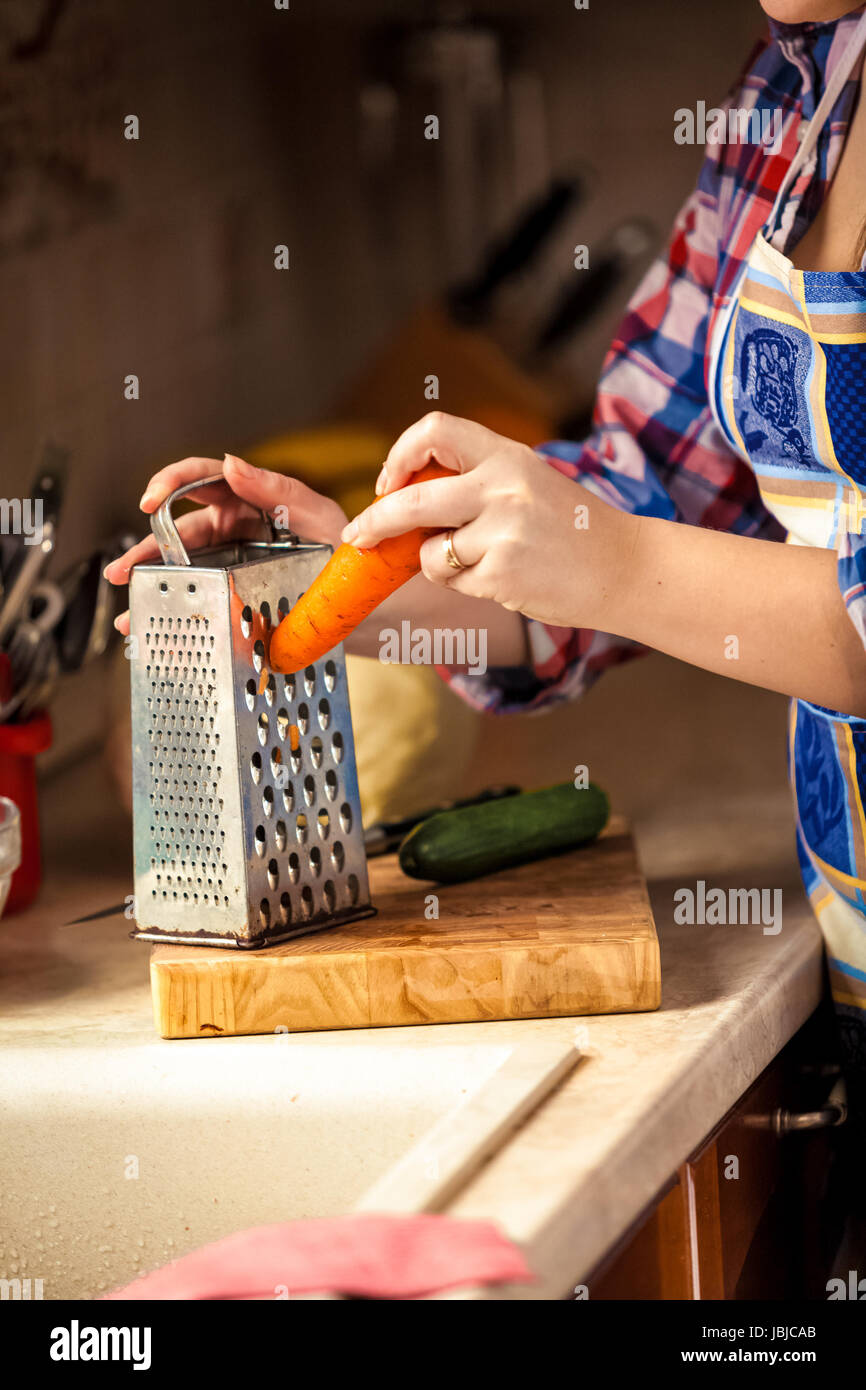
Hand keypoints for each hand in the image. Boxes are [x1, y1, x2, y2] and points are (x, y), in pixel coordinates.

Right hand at [104, 453, 347, 635]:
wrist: (373, 607)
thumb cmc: (350, 553)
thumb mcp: (317, 516)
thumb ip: (275, 489)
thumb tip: (230, 462)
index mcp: (250, 502)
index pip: (201, 481)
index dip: (170, 484)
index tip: (150, 500)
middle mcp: (236, 532)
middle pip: (180, 535)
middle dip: (146, 552)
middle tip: (122, 571)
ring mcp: (234, 567)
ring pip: (184, 572)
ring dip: (154, 591)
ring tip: (132, 613)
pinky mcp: (239, 599)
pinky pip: (202, 603)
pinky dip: (180, 618)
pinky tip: (160, 634)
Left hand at [341, 412, 631, 629]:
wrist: (624, 568)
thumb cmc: (571, 529)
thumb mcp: (528, 483)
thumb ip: (475, 482)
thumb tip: (402, 501)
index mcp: (507, 455)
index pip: (435, 430)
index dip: (400, 455)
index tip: (389, 482)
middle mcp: (503, 486)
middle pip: (412, 498)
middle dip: (376, 520)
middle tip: (359, 536)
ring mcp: (502, 531)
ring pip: (430, 550)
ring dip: (438, 562)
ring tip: (481, 562)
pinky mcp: (502, 573)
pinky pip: (453, 580)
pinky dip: (465, 584)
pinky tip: (504, 579)